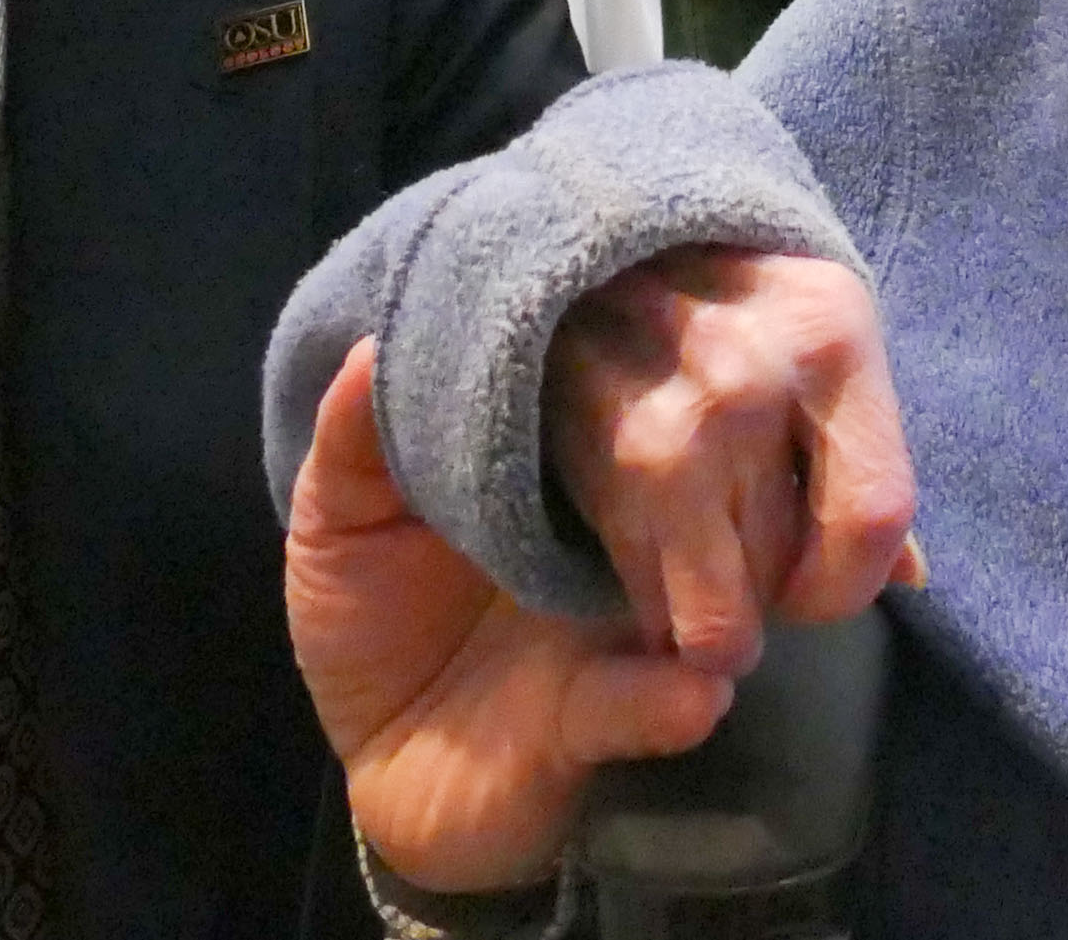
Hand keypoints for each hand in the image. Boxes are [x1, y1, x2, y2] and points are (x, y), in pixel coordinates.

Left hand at [281, 341, 738, 896]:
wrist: (381, 764)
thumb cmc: (368, 617)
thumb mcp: (337, 518)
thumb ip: (353, 439)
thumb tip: (372, 342)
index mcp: (546, 461)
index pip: (602, 389)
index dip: (620, 351)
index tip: (641, 301)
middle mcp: (602, 527)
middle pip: (670, 474)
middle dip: (688, 456)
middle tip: (708, 431)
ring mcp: (613, 621)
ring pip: (691, 584)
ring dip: (712, 583)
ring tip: (730, 581)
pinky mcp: (603, 716)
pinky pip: (646, 702)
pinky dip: (665, 702)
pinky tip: (695, 695)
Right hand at [549, 248, 919, 671]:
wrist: (599, 243)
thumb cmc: (738, 297)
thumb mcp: (825, 335)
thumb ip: (865, 452)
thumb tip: (909, 577)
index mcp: (832, 335)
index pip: (872, 516)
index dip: (854, 581)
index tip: (828, 581)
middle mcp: (748, 378)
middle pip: (787, 573)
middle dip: (779, 597)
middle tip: (762, 564)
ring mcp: (663, 423)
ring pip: (711, 610)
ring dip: (715, 609)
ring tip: (709, 558)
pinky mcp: (596, 464)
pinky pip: (643, 591)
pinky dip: (654, 596)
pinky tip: (657, 541)